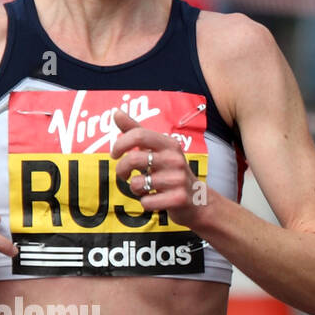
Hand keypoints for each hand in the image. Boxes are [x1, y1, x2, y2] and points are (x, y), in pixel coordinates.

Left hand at [111, 110, 206, 226]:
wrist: (199, 200)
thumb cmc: (171, 171)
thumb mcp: (157, 149)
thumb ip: (136, 131)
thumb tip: (116, 112)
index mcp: (169, 144)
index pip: (139, 134)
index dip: (120, 144)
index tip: (115, 154)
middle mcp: (175, 159)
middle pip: (133, 159)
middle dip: (121, 169)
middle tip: (123, 174)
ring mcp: (178, 179)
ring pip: (137, 183)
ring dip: (135, 188)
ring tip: (146, 187)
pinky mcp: (178, 199)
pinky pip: (146, 202)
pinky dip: (145, 202)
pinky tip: (156, 199)